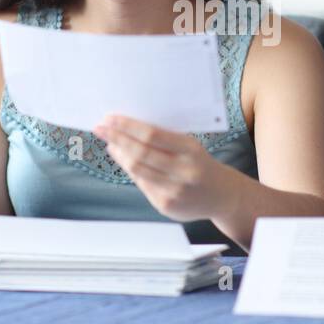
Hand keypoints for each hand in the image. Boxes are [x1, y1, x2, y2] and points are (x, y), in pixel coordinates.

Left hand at [93, 115, 235, 222]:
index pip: (152, 135)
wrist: (223, 196)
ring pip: (137, 170)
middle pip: (140, 153)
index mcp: (191, 150)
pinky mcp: (166, 205)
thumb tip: (127, 129)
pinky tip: (124, 160)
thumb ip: (164, 140)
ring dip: (120, 155)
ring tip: (110, 143)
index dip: (127, 126)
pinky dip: (130, 170)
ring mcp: (174, 191)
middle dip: (117, 138)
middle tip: (101, 128)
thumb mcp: (190, 146)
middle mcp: (184, 171)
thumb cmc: (201, 164)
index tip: (110, 118)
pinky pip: (142, 184)